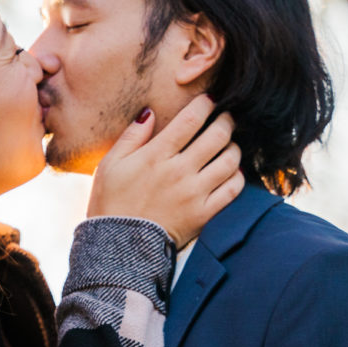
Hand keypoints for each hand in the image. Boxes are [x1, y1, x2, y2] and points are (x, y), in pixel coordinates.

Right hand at [87, 94, 243, 245]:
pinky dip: (237, 177)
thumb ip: (131, 136)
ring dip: (234, 147)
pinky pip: (232, 190)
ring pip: (229, 161)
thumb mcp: (110, 164)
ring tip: (229, 143)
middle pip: (217, 136)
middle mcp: (179, 171)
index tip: (208, 100)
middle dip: (226, 120)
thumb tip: (149, 112)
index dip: (204, 104)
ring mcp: (194, 193)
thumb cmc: (111, 202)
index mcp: (155, 156)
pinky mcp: (204, 214)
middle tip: (226, 117)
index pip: (190, 120)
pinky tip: (231, 172)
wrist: (118, 246)